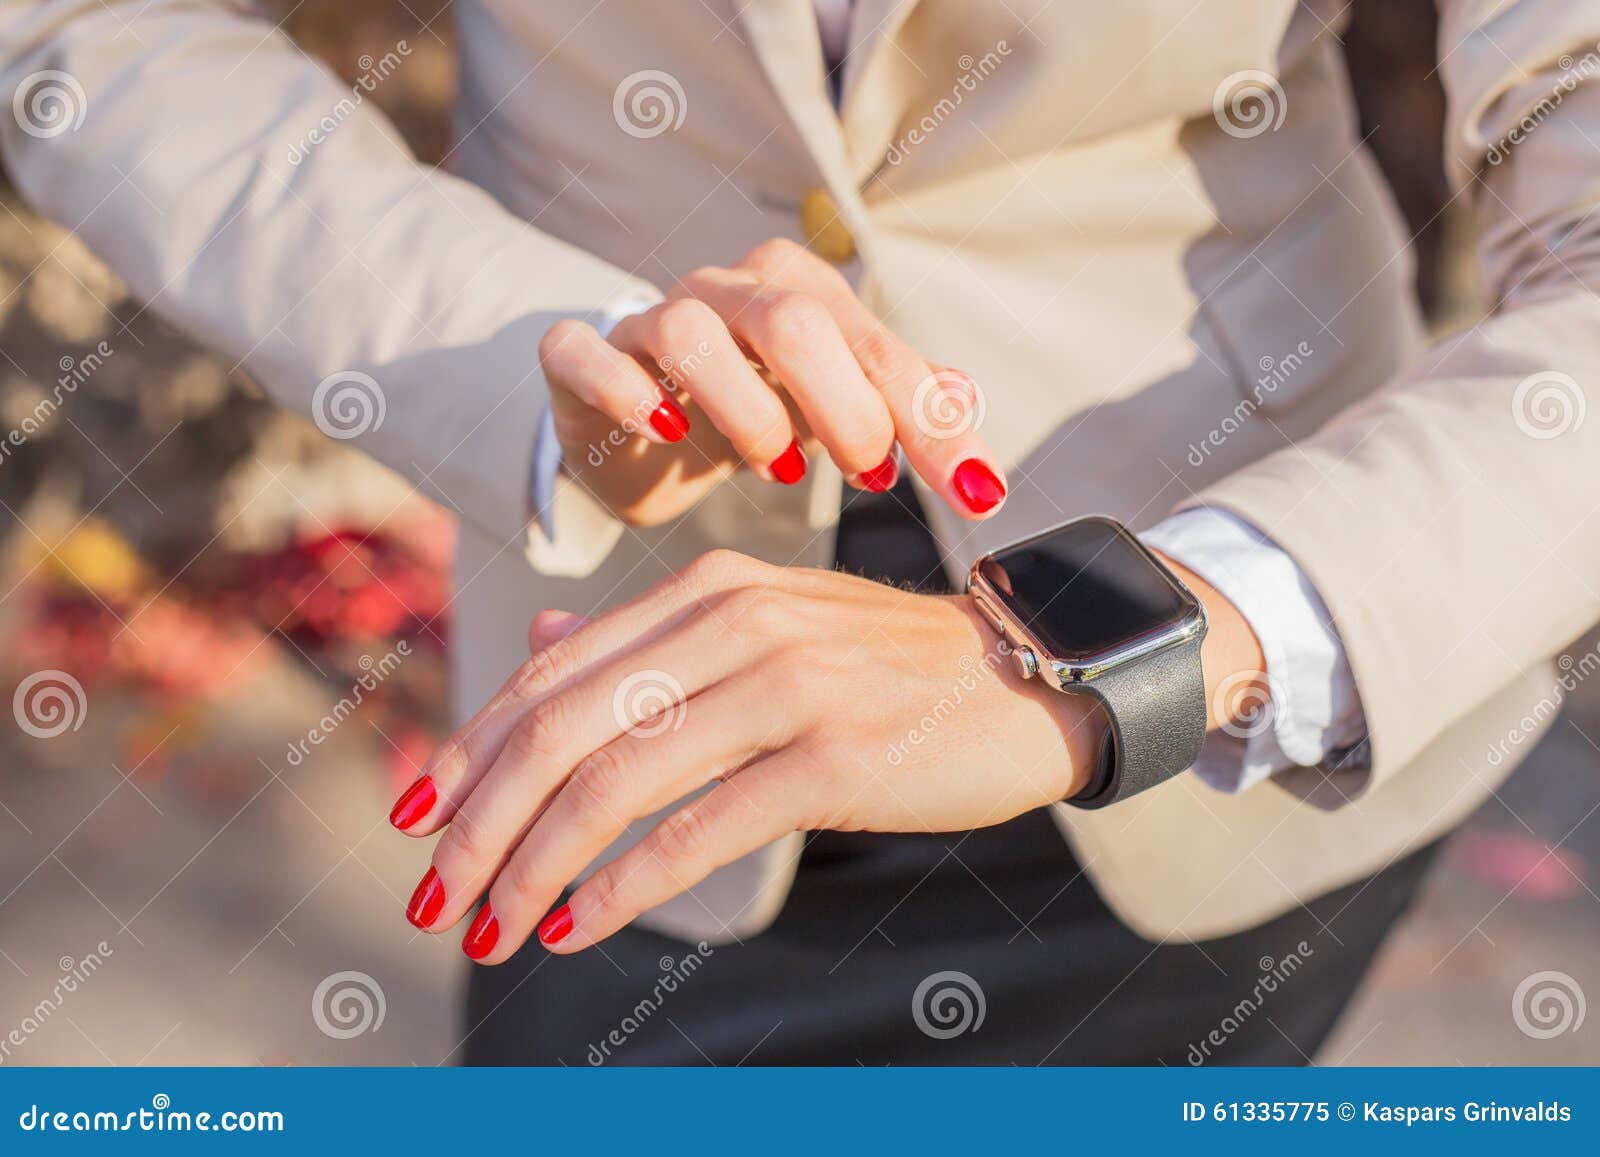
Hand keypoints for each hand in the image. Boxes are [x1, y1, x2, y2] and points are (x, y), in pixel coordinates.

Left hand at [387, 550, 1265, 961]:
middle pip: (564, 730)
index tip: (416, 814)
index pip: (553, 673)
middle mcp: (732, 622)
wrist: (1024, 675)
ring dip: (534, 866)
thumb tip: (543, 637)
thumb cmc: (885, 666)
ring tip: (492, 926)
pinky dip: (624, 886)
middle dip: (481, 823)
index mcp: (706, 588)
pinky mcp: (832, 753)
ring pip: (615, 783)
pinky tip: (578, 926)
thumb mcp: (766, 623)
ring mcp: (783, 683)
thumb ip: (651, 635)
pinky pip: (699, 829)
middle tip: (435, 897)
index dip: (473, 748)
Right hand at [538, 238, 1006, 527]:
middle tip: (872, 473)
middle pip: (791, 322)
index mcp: (796, 289)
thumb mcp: (834, 412)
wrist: (638, 428)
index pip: (875, 343)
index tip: (975, 490)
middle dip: (845, 406)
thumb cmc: (750, 412)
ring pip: (691, 332)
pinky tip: (662, 432)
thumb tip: (968, 403)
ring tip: (778, 467)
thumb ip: (902, 406)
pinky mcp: (580, 357)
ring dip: (746, 409)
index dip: (929, 416)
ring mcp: (647, 318)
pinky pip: (587, 353)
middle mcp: (725, 289)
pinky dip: (625, 391)